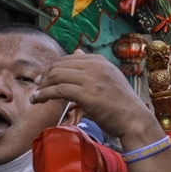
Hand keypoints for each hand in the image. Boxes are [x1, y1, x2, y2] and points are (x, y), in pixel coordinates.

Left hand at [31, 50, 158, 140]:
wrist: (134, 119)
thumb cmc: (121, 103)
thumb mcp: (109, 77)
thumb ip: (92, 66)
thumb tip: (77, 52)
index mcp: (99, 61)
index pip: (67, 59)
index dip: (52, 68)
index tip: (44, 79)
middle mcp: (95, 66)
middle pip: (59, 65)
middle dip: (45, 76)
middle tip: (37, 87)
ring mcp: (91, 79)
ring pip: (56, 76)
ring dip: (42, 86)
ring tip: (35, 96)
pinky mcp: (87, 94)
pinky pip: (58, 90)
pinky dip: (44, 94)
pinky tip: (39, 100)